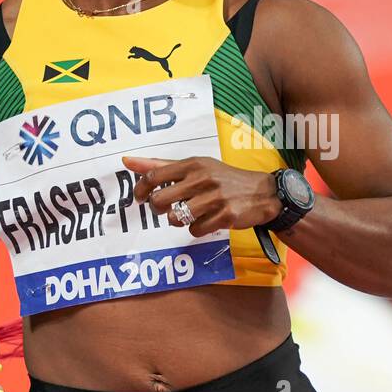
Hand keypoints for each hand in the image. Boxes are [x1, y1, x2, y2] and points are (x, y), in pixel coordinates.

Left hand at [123, 156, 280, 236]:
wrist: (263, 192)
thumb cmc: (223, 178)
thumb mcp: (196, 166)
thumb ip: (162, 166)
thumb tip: (128, 161)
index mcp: (193, 164)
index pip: (154, 176)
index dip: (141, 190)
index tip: (140, 198)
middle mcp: (202, 178)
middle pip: (160, 201)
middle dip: (158, 209)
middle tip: (166, 209)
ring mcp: (214, 198)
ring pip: (176, 218)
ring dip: (179, 220)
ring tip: (191, 214)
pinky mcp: (225, 215)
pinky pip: (196, 230)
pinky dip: (198, 229)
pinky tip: (208, 220)